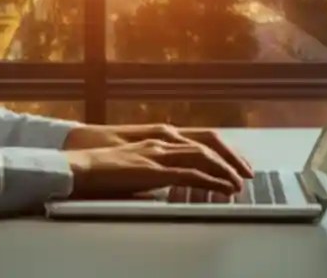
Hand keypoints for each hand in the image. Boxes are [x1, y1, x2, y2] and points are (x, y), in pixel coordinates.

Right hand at [62, 139, 246, 198]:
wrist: (79, 165)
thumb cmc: (101, 167)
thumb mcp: (134, 163)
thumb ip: (154, 167)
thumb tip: (169, 182)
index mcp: (158, 137)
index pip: (199, 138)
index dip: (222, 149)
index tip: (236, 163)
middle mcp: (162, 140)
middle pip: (208, 143)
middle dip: (231, 158)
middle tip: (247, 172)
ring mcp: (158, 154)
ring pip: (203, 157)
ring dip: (225, 170)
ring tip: (239, 184)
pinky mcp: (153, 170)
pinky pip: (190, 175)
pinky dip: (211, 182)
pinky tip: (222, 189)